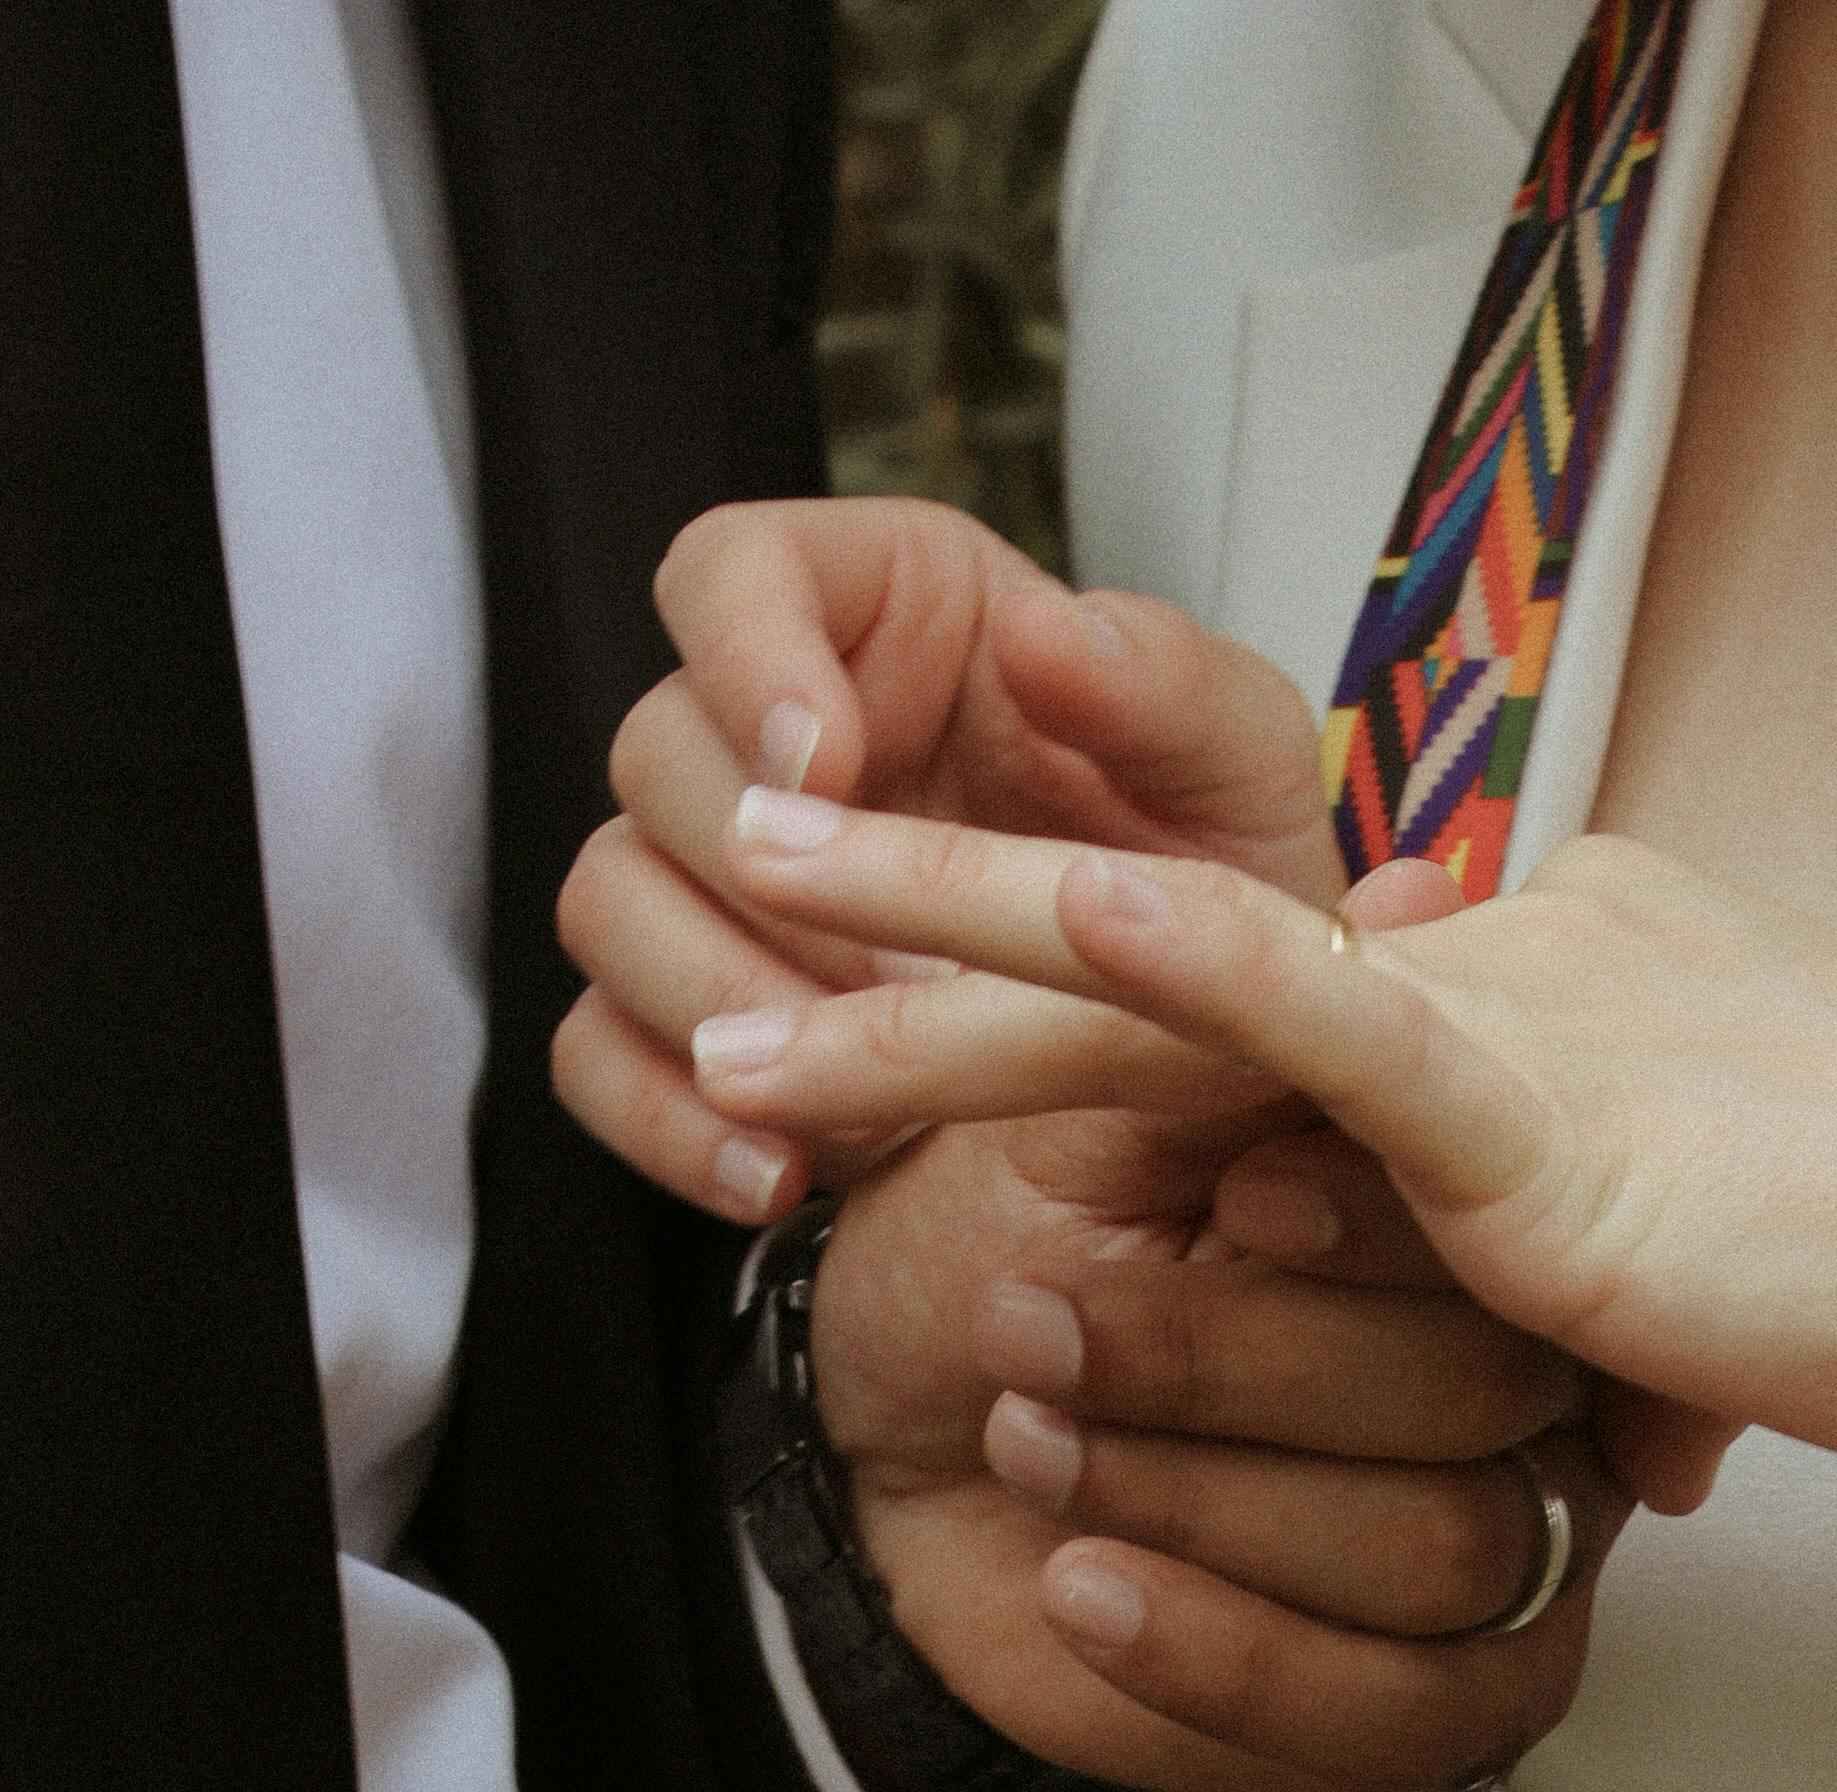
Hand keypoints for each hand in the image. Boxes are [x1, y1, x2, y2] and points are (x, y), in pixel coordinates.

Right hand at [554, 501, 1334, 1224]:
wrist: (1204, 1075)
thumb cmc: (1213, 886)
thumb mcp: (1238, 780)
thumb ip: (1165, 688)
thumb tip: (1051, 631)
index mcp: (890, 622)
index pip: (732, 572)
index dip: (744, 654)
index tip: (820, 765)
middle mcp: (777, 737)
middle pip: (656, 753)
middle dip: (764, 880)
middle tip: (894, 978)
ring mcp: (716, 885)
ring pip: (609, 900)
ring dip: (720, 1003)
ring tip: (863, 1093)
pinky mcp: (690, 1021)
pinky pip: (598, 1055)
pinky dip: (667, 1122)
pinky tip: (781, 1174)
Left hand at [677, 805, 1836, 1483]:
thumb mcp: (1672, 1264)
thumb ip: (1534, 1263)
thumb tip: (1431, 1302)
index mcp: (1506, 1010)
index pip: (1231, 995)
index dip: (1035, 982)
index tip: (867, 978)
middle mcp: (1487, 979)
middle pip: (1151, 954)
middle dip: (917, 933)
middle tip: (722, 899)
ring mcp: (1521, 1040)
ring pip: (1195, 981)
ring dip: (965, 970)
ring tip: (764, 951)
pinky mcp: (1570, 1134)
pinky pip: (1365, 1031)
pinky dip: (1219, 966)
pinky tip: (1082, 912)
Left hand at [788, 1104, 1629, 1791]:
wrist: (884, 1469)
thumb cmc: (998, 1259)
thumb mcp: (1092, 1117)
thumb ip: (1240, 1043)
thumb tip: (1411, 896)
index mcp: (1479, 1211)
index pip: (1506, 1217)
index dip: (1374, 1219)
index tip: (1228, 1199)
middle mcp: (1536, 1383)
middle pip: (1484, 1389)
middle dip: (1237, 1364)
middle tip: (1032, 1329)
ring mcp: (1512, 1554)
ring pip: (1446, 1550)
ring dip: (1206, 1500)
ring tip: (1028, 1439)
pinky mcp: (1443, 1703)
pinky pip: (1393, 1713)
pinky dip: (1220, 1652)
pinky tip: (1079, 1590)